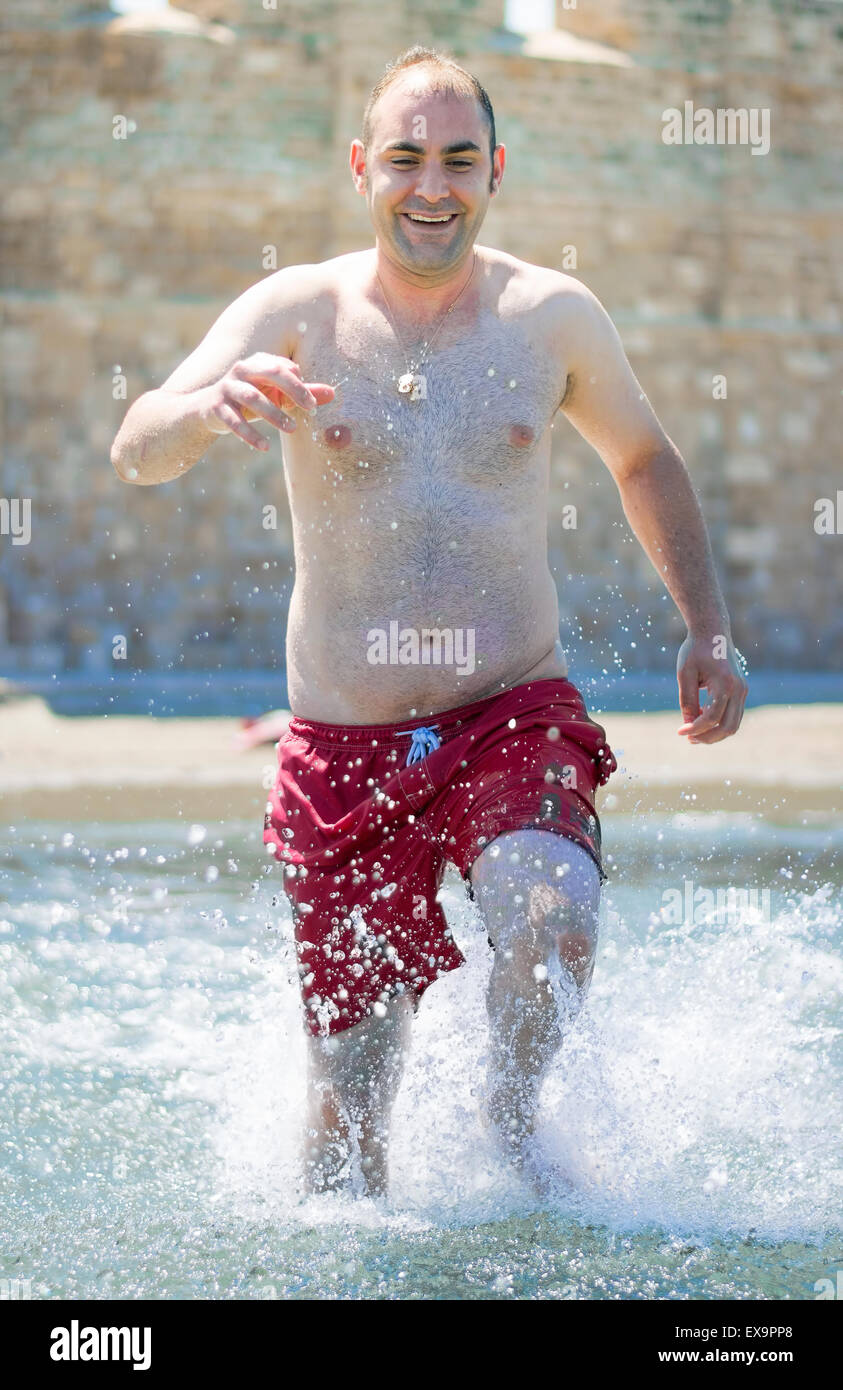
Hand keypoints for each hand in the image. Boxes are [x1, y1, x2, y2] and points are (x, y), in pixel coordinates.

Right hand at [196, 353, 334, 450]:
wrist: (204, 411)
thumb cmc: (248, 401)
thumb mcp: (275, 396)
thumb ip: (301, 394)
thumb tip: (333, 393)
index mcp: (258, 362)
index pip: (284, 367)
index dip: (300, 384)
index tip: (312, 404)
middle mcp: (242, 370)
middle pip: (270, 372)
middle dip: (293, 389)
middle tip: (310, 408)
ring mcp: (227, 388)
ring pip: (253, 398)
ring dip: (274, 414)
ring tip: (292, 429)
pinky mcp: (216, 407)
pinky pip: (234, 421)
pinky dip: (250, 435)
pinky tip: (265, 447)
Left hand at [677, 634, 747, 743]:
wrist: (713, 632)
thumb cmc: (695, 650)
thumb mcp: (685, 674)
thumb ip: (687, 701)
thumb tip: (688, 726)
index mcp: (725, 683)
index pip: (712, 717)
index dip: (695, 728)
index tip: (680, 731)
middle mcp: (739, 689)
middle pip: (728, 727)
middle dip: (707, 737)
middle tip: (688, 738)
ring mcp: (743, 691)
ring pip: (734, 725)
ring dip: (715, 733)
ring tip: (694, 733)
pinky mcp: (741, 691)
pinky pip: (734, 716)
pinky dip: (720, 723)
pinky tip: (702, 719)